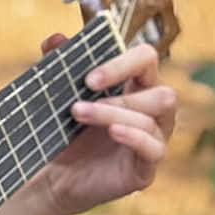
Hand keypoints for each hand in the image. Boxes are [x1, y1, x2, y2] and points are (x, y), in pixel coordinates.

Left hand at [30, 35, 176, 214]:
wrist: (52, 177)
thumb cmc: (62, 131)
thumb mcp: (58, 96)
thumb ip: (58, 65)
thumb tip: (55, 38)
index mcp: (134, 86)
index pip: (146, 60)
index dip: (123, 63)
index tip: (89, 77)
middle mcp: (150, 111)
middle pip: (163, 92)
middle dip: (122, 92)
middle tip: (81, 97)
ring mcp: (152, 140)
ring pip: (154, 118)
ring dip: (115, 112)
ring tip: (79, 114)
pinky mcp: (145, 168)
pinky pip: (155, 148)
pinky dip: (135, 136)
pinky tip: (113, 132)